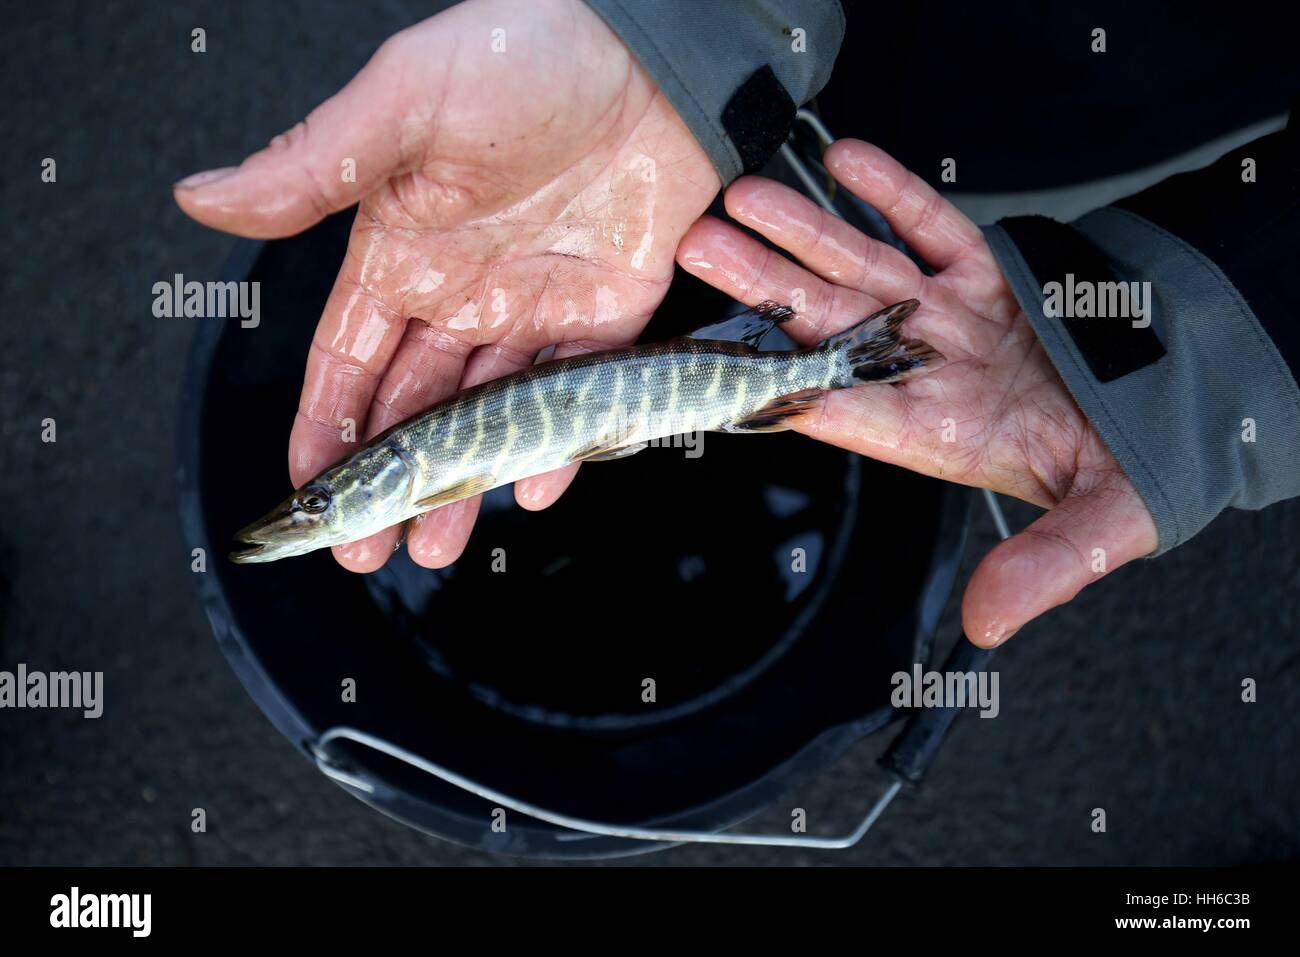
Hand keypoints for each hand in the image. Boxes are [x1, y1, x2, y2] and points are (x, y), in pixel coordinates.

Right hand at [174, 0, 718, 570]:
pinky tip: (539, 484)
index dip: (325, 428)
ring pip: (492, 416)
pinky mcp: (610, 313)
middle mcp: (465, 292)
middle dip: (394, 481)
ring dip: (467, 481)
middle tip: (372, 552)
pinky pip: (580, 393)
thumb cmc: (518, 53)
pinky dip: (563, 442)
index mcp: (402, 251)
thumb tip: (201, 200)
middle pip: (415, 407)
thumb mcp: (405, 104)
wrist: (649, 50)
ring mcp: (537, 307)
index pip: (348, 360)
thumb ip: (315, 166)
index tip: (308, 495)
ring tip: (440, 546)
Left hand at [676, 139, 1158, 646]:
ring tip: (744, 198)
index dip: (788, 383)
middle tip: (700, 252)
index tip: (728, 360)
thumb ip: (1046, 566)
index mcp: (941, 433)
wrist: (1186, 405)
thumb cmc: (1139, 470)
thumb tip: (987, 624)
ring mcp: (956, 317)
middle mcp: (931, 370)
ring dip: (806, 230)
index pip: (849, 409)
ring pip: (866, 267)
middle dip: (769, 288)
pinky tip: (844, 161)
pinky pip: (933, 226)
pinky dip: (892, 192)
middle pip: (834, 325)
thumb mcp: (1103, 524)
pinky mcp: (992, 272)